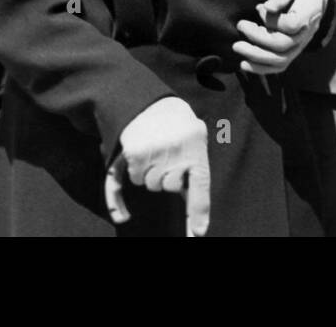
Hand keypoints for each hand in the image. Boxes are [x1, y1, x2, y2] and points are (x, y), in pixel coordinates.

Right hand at [104, 96, 210, 235]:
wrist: (148, 101)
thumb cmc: (176, 125)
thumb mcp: (193, 139)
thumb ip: (194, 169)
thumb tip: (195, 214)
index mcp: (196, 146)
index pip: (200, 185)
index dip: (199, 211)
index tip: (197, 233)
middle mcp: (177, 150)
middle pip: (169, 186)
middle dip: (166, 177)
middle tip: (167, 155)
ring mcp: (155, 152)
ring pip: (150, 184)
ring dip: (150, 173)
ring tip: (155, 148)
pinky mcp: (134, 153)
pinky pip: (134, 179)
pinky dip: (135, 171)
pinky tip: (139, 153)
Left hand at [232, 0, 327, 74]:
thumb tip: (267, 8)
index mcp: (310, 12)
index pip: (291, 25)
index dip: (272, 19)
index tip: (260, 8)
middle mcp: (307, 32)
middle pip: (283, 44)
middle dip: (258, 38)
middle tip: (240, 25)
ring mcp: (300, 44)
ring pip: (280, 60)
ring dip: (256, 56)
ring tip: (237, 47)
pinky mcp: (292, 51)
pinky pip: (279, 65)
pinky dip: (262, 68)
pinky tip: (245, 64)